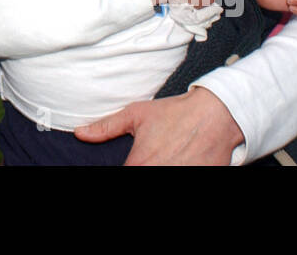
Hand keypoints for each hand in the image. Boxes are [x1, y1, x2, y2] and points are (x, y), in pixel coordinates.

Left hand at [74, 87, 243, 164]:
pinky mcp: (199, 180)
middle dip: (143, 168)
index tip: (132, 162)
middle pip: (139, 179)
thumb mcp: (136, 114)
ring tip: (166, 158)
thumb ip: (105, 127)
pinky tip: (178, 162)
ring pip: (160, 184)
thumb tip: (81, 133)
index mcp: (139, 165)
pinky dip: (177, 172)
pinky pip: (184, 180)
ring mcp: (179, 179)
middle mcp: (159, 175)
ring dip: (160, 170)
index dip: (126, 167)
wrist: (215, 115)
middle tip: (153, 156)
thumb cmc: (175, 113)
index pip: (121, 176)